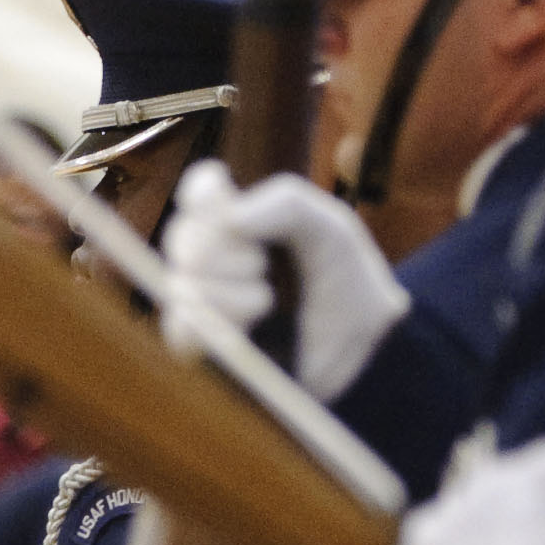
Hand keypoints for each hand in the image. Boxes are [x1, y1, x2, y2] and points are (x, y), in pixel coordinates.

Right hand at [162, 160, 407, 403]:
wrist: (361, 345)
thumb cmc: (343, 282)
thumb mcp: (327, 227)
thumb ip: (284, 203)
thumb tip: (228, 220)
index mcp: (238, 222)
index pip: (197, 193)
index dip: (206, 194)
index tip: (232, 201)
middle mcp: (211, 260)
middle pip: (184, 238)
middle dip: (226, 251)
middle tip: (264, 267)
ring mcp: (202, 305)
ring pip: (183, 285)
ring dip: (231, 290)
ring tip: (267, 302)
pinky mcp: (202, 351)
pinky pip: (183, 329)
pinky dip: (218, 321)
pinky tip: (251, 320)